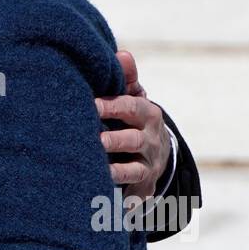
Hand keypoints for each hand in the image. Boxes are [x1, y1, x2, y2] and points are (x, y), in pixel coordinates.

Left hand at [97, 50, 170, 199]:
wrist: (157, 152)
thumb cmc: (134, 117)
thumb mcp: (134, 97)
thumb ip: (126, 78)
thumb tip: (122, 54)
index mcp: (147, 114)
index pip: (131, 107)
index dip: (112, 106)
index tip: (91, 104)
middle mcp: (150, 140)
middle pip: (134, 140)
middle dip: (115, 139)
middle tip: (96, 139)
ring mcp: (148, 164)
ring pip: (134, 169)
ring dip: (117, 169)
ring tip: (99, 167)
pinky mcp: (143, 185)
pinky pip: (134, 191)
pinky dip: (123, 194)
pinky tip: (104, 190)